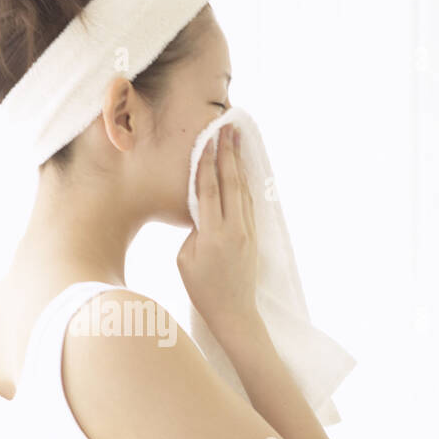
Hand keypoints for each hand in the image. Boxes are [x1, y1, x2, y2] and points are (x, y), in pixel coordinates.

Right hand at [178, 123, 259, 337]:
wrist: (233, 311)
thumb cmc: (202, 288)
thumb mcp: (185, 258)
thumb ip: (194, 229)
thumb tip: (202, 210)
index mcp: (212, 234)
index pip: (209, 189)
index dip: (207, 162)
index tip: (207, 139)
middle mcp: (234, 228)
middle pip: (231, 182)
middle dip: (228, 153)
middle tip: (227, 127)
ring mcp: (246, 231)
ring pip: (242, 189)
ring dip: (238, 162)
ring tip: (237, 140)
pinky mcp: (253, 235)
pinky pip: (247, 201)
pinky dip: (243, 181)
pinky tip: (241, 169)